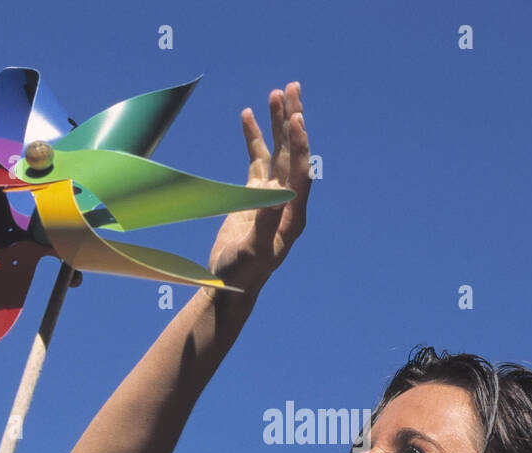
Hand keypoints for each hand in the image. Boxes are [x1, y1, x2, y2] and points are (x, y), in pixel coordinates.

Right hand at [206, 81, 311, 293]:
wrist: (230, 285)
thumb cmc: (244, 272)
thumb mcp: (256, 250)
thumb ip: (265, 221)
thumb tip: (276, 193)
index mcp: (294, 214)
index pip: (301, 171)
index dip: (299, 145)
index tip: (296, 118)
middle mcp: (288, 200)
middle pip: (293, 153)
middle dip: (293, 120)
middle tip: (292, 88)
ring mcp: (271, 195)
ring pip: (277, 151)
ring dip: (277, 123)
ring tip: (276, 93)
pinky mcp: (254, 194)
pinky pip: (257, 159)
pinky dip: (254, 138)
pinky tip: (248, 115)